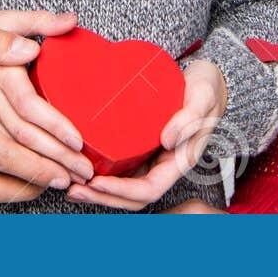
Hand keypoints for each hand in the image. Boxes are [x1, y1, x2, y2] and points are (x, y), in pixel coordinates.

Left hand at [66, 58, 227, 210]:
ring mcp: (152, 159)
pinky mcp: (142, 148)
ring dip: (98, 192)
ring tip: (70, 185)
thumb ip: (190, 118)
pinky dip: (101, 174)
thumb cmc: (206, 87)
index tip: (96, 182)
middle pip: (132, 197)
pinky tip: (80, 166)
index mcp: (179, 161)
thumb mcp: (202, 97)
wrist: (207, 78)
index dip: (122, 191)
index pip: (149, 190)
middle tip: (73, 188)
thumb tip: (168, 140)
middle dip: (102, 197)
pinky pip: (121, 169)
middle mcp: (164, 166)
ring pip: (124, 187)